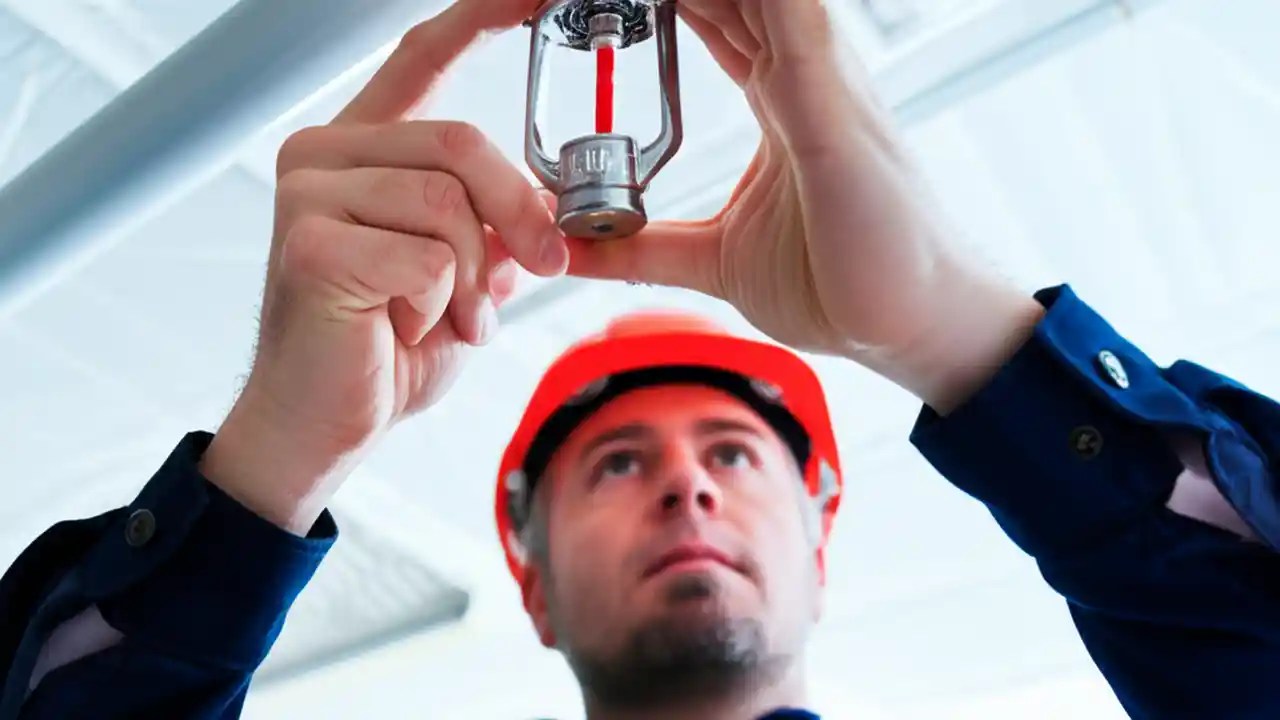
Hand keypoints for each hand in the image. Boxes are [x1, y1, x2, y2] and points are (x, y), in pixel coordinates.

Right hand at [202, 0, 564, 533]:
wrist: (323, 424)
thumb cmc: (381, 350)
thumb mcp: (462, 277)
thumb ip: (494, 228)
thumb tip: (551, 204)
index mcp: (360, 151)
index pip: (422, 58)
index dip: (478, 20)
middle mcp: (323, 156)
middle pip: (458, 141)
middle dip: (518, 212)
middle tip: (541, 265)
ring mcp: (307, 195)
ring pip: (447, 202)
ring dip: (476, 275)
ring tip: (456, 318)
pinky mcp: (312, 245)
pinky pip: (428, 255)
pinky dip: (443, 302)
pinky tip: (406, 327)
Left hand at [569, 0, 1042, 410]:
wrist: (915, 325)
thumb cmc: (844, 282)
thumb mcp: (714, 260)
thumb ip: (644, 248)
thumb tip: (572, 247)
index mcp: (779, 98)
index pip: (710, 16)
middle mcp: (803, 75)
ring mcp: (823, 86)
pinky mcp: (833, 116)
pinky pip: (798, 27)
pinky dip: (764, 4)